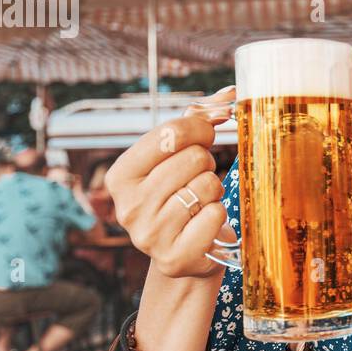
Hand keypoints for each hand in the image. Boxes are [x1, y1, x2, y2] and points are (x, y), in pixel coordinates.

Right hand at [104, 86, 235, 278]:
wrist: (186, 253)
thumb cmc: (182, 195)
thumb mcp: (178, 157)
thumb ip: (199, 119)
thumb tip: (231, 93)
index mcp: (120, 176)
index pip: (169, 133)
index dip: (199, 128)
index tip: (207, 134)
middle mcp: (128, 206)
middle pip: (193, 159)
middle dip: (205, 164)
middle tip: (197, 179)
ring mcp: (149, 235)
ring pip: (207, 185)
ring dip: (213, 191)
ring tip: (199, 202)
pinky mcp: (174, 257)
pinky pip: (216, 215)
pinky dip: (219, 215)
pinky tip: (205, 224)